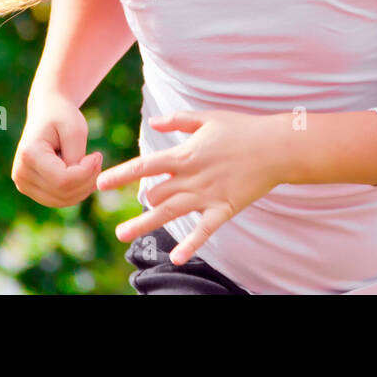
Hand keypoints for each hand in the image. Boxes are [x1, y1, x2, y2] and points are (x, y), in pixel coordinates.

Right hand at [11, 92, 104, 207]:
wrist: (47, 112)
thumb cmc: (63, 117)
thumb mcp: (75, 130)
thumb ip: (76, 157)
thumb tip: (79, 181)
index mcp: (29, 155)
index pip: (63, 180)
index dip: (86, 173)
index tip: (97, 154)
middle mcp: (21, 173)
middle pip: (62, 193)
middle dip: (87, 181)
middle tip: (98, 160)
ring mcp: (23, 183)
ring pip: (61, 201)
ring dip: (83, 188)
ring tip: (92, 166)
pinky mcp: (30, 189)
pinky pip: (58, 200)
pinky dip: (75, 191)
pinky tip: (84, 174)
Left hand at [95, 110, 287, 264]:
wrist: (276, 147)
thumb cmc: (242, 128)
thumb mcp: (208, 118)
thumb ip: (179, 121)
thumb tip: (154, 123)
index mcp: (186, 154)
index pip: (146, 166)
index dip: (121, 175)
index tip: (100, 184)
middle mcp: (192, 177)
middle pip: (155, 194)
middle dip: (143, 201)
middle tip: (135, 209)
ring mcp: (207, 195)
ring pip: (169, 213)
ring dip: (144, 224)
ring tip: (122, 235)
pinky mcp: (224, 209)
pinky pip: (204, 230)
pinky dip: (190, 245)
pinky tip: (176, 259)